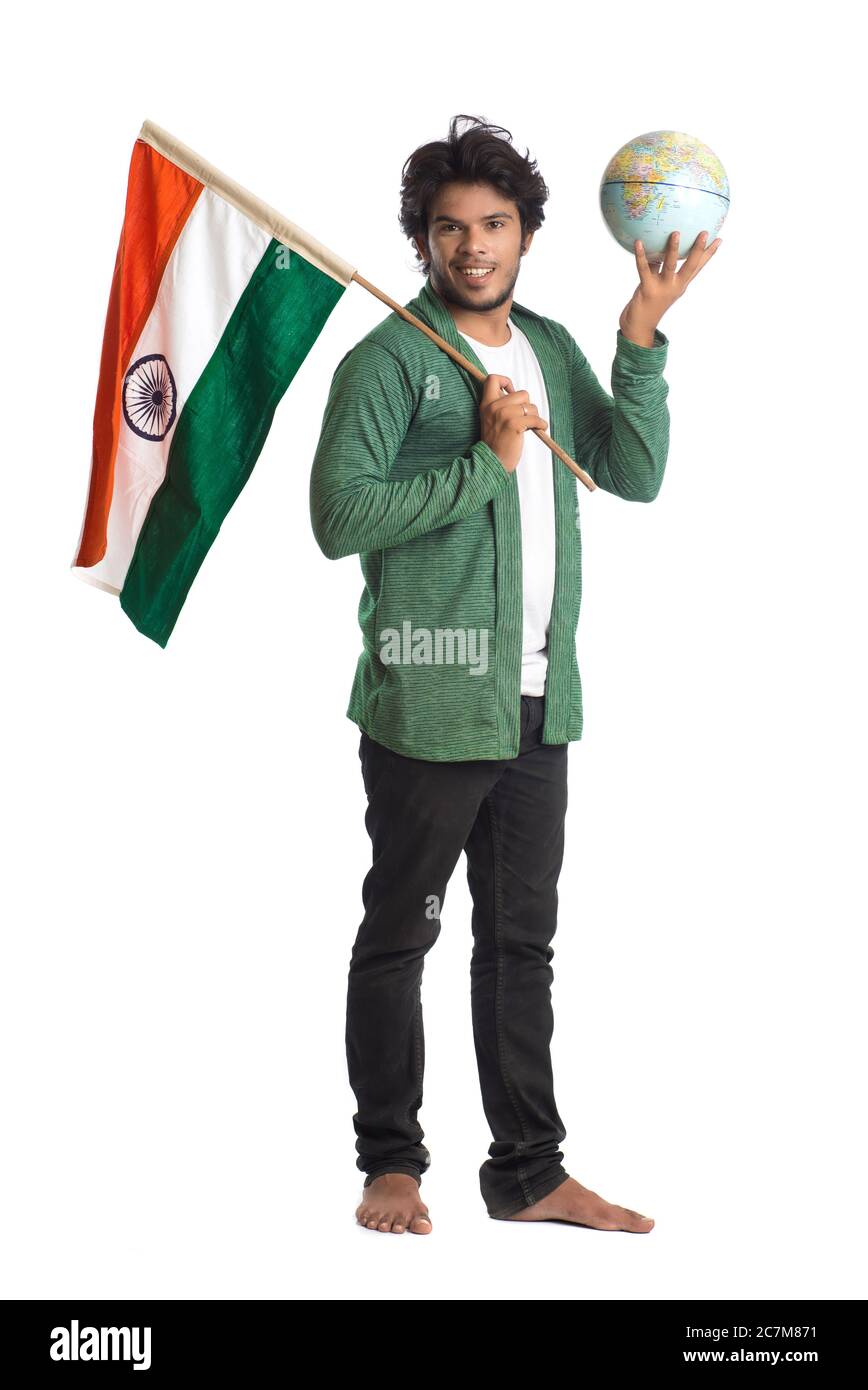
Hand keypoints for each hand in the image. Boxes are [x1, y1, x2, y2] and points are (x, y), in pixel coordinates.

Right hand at [479, 373, 547, 473]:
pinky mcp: (514, 424)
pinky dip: (541, 424)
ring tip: (530, 426)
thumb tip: (518, 396)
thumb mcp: (491, 420)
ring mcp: (504, 415)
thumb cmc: (495, 443)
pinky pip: (535, 418)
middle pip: (521, 393)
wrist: (491, 463)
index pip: (493, 379)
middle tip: (525, 417)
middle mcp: (493, 407)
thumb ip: (500, 406)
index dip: (506, 382)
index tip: (511, 393)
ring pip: (530, 406)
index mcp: (486, 404)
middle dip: (528, 405)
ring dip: (534, 415)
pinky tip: (540, 429)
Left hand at [619, 228, 721, 345]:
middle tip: (704, 233)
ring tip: (676, 233)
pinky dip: (640, 255)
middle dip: (698, 250)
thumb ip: (658, 267)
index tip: (718, 239)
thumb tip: (656, 246)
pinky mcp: (647, 290)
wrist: (639, 328)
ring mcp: (662, 289)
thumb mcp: (656, 283)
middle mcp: (675, 286)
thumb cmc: (647, 304)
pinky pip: (644, 269)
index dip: (708, 254)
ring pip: (670, 266)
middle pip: (690, 266)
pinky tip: (638, 242)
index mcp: (680, 285)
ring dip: (674, 250)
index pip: (697, 267)